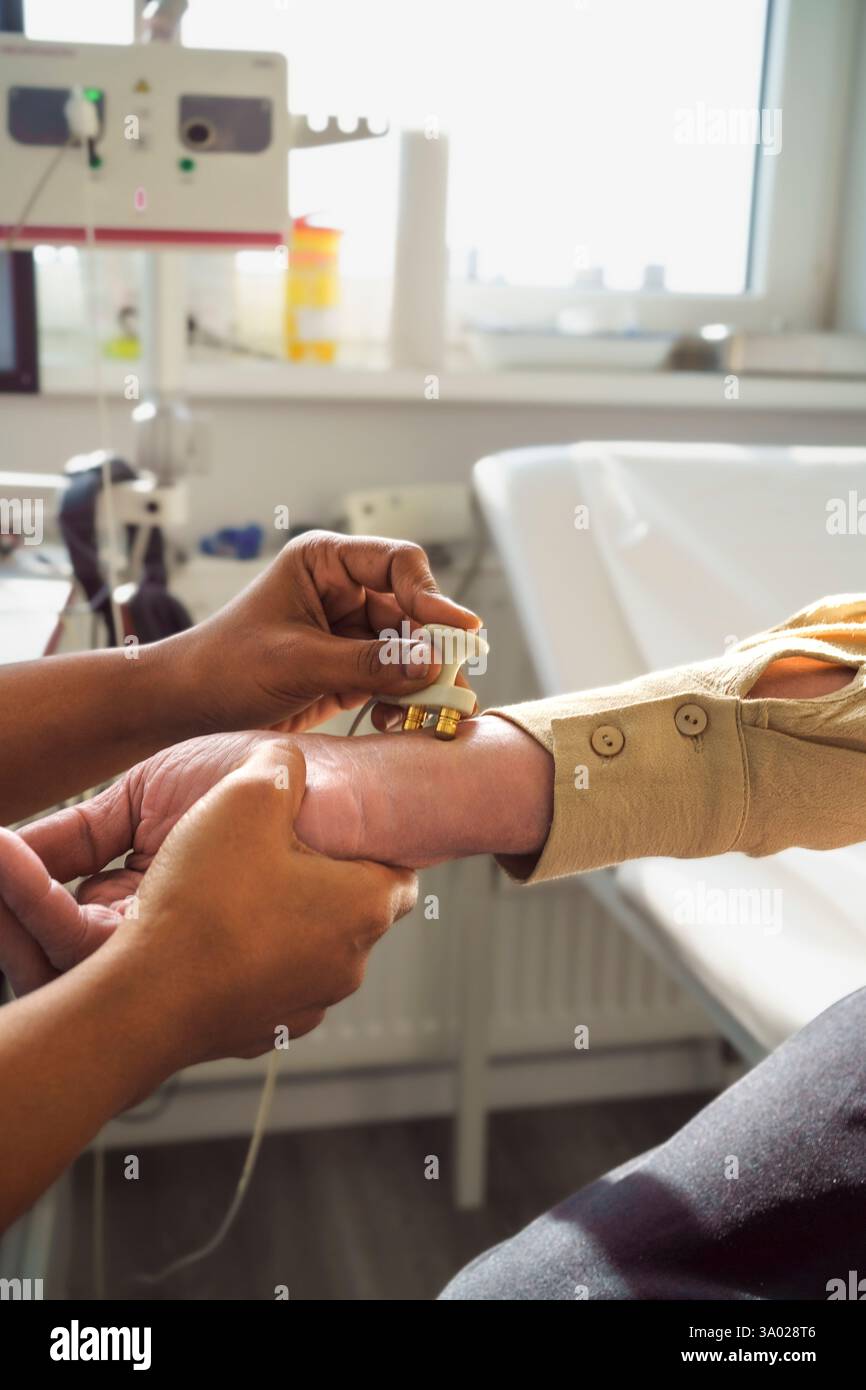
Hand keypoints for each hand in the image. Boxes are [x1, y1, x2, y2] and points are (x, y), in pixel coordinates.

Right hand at [0, 738, 416, 1230]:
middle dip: (318, 878)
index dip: (370, 842)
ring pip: (308, 947)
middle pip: (350, 907)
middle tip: (273, 853)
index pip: (400, 868)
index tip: (338, 828)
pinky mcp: (264, 1030)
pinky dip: (248, 959)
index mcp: (364, 906)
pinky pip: (267, 982)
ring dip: (281, 920)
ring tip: (232, 893)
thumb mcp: (246, 797)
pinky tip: (209, 937)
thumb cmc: (203, 899)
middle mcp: (350, 963)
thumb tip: (290, 759)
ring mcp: (308, 1004)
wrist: (147, 999)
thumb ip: (282, 764)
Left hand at [173, 530, 480, 732]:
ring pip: (412, 649)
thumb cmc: (224, 667)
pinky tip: (401, 721)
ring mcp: (350, 632)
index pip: (398, 564)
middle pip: (415, 610)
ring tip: (431, 711)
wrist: (187, 710)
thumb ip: (366, 662)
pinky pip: (395, 679)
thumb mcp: (297, 663)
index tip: (459, 630)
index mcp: (326, 563)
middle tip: (453, 684)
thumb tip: (431, 663)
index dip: (432, 595)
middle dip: (434, 648)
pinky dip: (405, 700)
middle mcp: (344, 591)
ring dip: (424, 680)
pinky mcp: (351, 670)